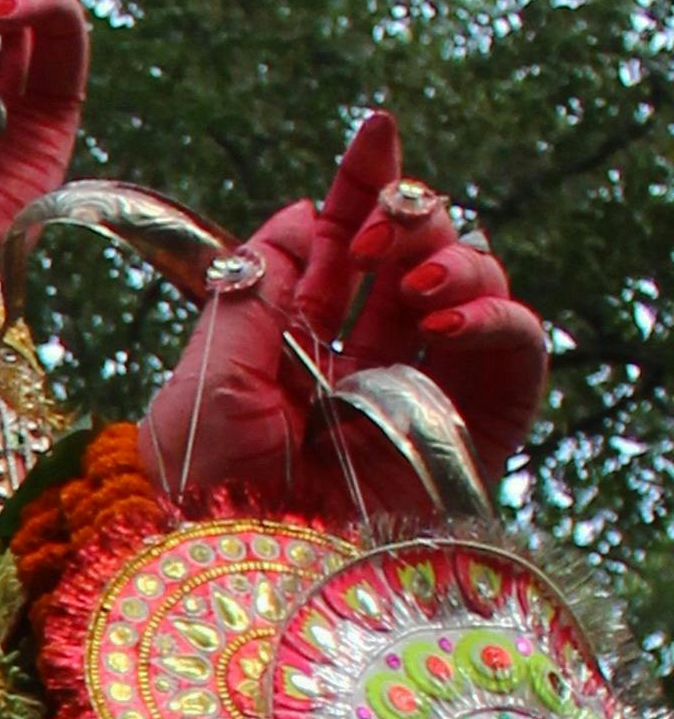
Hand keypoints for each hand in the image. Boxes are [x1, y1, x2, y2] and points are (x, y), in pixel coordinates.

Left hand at [140, 111, 547, 515]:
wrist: (245, 589)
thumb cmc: (203, 498)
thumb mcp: (204, 379)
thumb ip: (258, 293)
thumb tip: (304, 217)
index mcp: (288, 344)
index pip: (337, 246)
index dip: (359, 186)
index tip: (376, 128)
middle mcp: (360, 362)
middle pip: (411, 252)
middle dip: (407, 214)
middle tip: (385, 224)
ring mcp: (422, 394)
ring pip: (469, 285)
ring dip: (452, 257)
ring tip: (415, 282)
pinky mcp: (476, 434)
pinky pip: (514, 349)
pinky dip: (495, 313)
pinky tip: (451, 316)